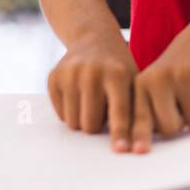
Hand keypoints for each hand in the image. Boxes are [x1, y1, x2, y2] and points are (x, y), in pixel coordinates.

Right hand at [47, 33, 138, 151]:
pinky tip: (80, 95)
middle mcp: (91, 72)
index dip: (120, 133)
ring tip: (94, 103)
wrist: (94, 39)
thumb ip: (135, 111)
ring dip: (84, 120)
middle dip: (97, 126)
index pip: (119, 112)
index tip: (121, 150)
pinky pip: (61, 115)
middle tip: (104, 112)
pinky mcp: (53, 78)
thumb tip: (134, 148)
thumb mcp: (134, 82)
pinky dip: (71, 112)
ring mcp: (69, 74)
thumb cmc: (120, 69)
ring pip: (73, 123)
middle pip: (90, 124)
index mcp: (117, 74)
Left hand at [129, 29, 189, 152]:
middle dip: (180, 125)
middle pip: (170, 127)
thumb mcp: (154, 91)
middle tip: (181, 106)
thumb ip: (147, 117)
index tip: (139, 152)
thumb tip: (140, 149)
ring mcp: (182, 74)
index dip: (139, 137)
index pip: (140, 119)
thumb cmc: (174, 78)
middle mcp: (158, 79)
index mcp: (141, 86)